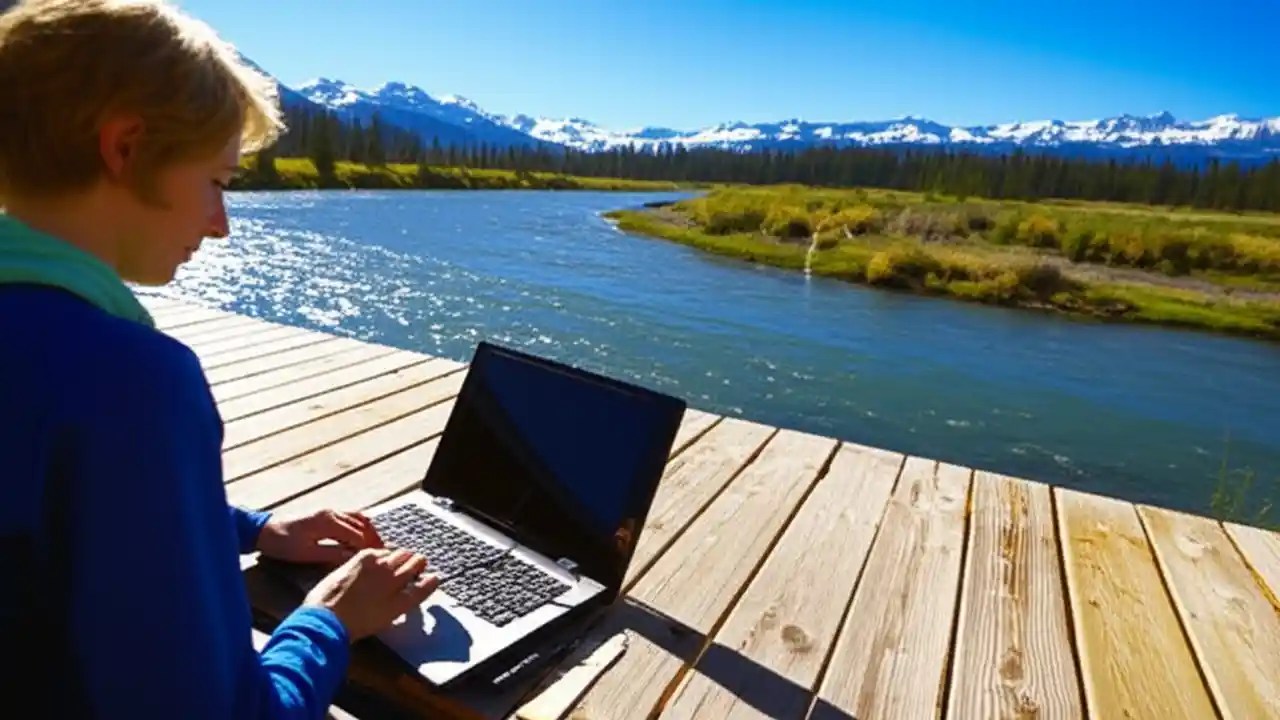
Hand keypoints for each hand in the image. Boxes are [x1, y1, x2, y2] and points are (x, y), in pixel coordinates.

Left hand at [256, 509, 382, 565]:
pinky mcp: (327, 514)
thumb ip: (332, 554)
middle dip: (375, 539)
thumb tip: (354, 557)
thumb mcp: (307, 554)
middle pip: (362, 525)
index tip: (380, 558)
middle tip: (385, 554)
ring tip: (378, 546)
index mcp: (328, 522)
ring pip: (359, 519)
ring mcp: (330, 511)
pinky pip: (351, 517)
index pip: (357, 535)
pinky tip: (365, 535)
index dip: (370, 548)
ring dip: (370, 531)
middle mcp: (332, 513)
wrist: (265, 531)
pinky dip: (362, 525)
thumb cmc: (284, 544)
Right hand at [305, 548, 439, 640]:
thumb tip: (357, 575)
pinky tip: (435, 579)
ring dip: (418, 565)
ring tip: (422, 564)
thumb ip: (352, 571)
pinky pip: (420, 589)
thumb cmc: (324, 602)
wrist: (327, 620)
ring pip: (413, 566)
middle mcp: (382, 565)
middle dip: (406, 558)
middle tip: (411, 562)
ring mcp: (392, 582)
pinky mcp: (399, 602)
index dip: (389, 558)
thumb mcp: (336, 576)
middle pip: (402, 555)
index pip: (384, 552)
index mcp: (364, 557)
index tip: (390, 561)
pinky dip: (429, 583)